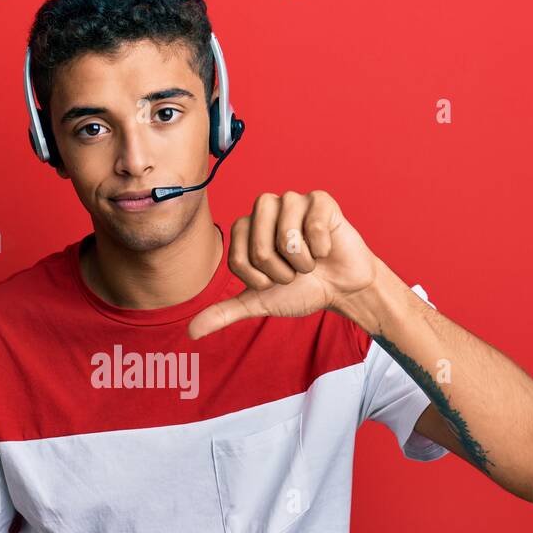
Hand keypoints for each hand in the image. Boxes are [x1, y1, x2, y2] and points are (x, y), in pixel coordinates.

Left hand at [188, 190, 380, 339]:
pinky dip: (321, 248)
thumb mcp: (259, 302)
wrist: (341, 288)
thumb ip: (224, 313)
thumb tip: (191, 333)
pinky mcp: (319, 200)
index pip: (239, 259)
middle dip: (280, 272)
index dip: (259, 279)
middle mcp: (264, 209)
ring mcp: (292, 200)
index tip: (274, 280)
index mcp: (245, 228)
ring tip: (310, 260)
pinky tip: (326, 248)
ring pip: (285, 237)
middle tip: (294, 272)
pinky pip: (312, 227)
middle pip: (258, 248)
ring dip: (301, 262)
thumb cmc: (300, 289)